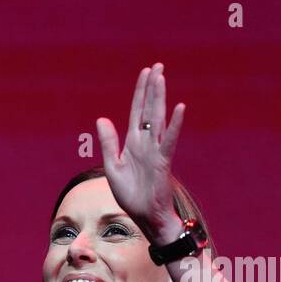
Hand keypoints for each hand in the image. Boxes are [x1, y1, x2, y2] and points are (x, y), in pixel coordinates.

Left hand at [95, 62, 185, 242]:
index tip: (145, 72)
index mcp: (133, 143)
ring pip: (158, 119)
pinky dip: (174, 124)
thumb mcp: (112, 167)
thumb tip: (101, 119)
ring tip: (161, 78)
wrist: (145, 216)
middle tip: (157, 66)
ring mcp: (156, 150)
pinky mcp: (163, 161)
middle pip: (149, 110)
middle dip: (152, 88)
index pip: (137, 112)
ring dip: (159, 98)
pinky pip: (169, 140)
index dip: (140, 92)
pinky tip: (179, 108)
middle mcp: (146, 143)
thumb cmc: (131, 194)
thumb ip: (108, 143)